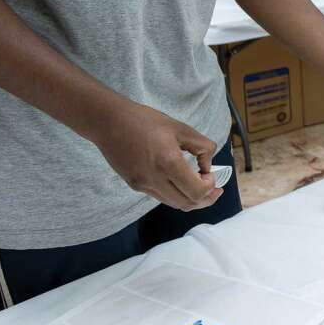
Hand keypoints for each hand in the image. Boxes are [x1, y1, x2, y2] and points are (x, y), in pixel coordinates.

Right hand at [92, 100, 222, 210]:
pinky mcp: (135, 185)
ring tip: (201, 187)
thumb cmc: (144, 120)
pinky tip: (180, 181)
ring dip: (190, 199)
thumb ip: (201, 146)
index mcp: (168, 162)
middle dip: (205, 199)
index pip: (196, 191)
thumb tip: (208, 165)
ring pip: (174, 204)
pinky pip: (160, 197)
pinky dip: (175, 194)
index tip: (211, 174)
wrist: (109, 122)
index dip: (209, 186)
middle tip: (215, 189)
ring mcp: (143, 185)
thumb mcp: (180, 128)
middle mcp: (155, 179)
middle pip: (187, 203)